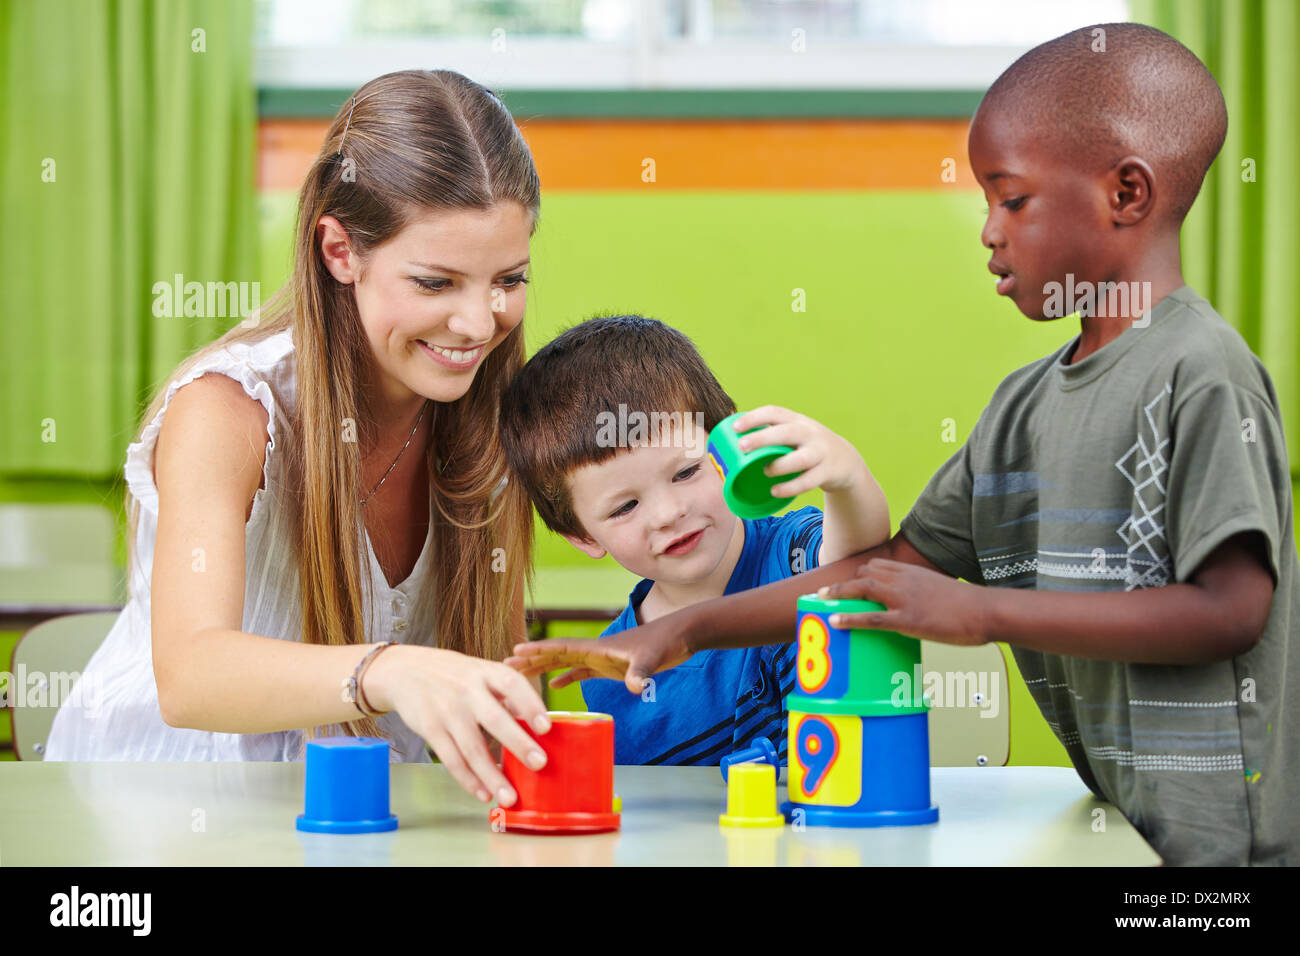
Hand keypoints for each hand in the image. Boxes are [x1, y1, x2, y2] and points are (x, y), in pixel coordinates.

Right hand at [364, 646, 551, 807]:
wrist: (404, 671)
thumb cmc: (453, 675)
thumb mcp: (480, 673)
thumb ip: (505, 695)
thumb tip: (534, 723)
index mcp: (485, 672)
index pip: (512, 685)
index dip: (530, 704)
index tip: (546, 727)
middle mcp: (467, 690)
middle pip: (495, 720)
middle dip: (518, 743)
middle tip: (540, 764)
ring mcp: (447, 711)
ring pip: (472, 748)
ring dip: (492, 775)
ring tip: (510, 797)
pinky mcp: (430, 729)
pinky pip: (452, 759)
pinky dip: (468, 780)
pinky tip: (483, 794)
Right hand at [504, 617, 693, 695]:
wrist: (682, 636)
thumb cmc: (667, 642)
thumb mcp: (653, 659)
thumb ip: (641, 672)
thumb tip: (635, 686)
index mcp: (598, 647)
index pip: (561, 648)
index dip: (537, 651)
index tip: (514, 653)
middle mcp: (595, 651)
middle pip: (555, 655)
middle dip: (531, 660)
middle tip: (504, 666)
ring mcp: (602, 658)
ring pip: (564, 664)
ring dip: (542, 668)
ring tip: (519, 675)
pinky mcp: (611, 667)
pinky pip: (582, 673)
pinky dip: (566, 678)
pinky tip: (553, 687)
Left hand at [732, 405, 865, 497]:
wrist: (845, 460)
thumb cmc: (806, 446)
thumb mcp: (793, 433)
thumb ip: (770, 434)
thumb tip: (728, 436)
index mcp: (797, 421)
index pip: (775, 413)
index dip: (755, 417)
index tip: (736, 426)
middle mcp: (810, 434)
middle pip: (787, 433)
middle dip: (764, 438)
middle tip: (742, 446)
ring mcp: (820, 453)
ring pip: (801, 458)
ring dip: (781, 466)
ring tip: (764, 471)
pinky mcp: (827, 472)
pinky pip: (809, 481)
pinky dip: (791, 487)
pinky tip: (775, 490)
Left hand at [817, 558, 989, 645]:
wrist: (986, 610)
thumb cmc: (969, 605)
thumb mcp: (941, 591)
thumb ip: (924, 593)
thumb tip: (917, 605)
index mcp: (912, 572)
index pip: (877, 566)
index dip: (858, 574)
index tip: (845, 582)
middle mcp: (904, 580)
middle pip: (864, 573)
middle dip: (843, 583)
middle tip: (824, 591)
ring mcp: (904, 599)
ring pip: (862, 589)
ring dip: (838, 593)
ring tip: (820, 599)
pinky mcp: (908, 620)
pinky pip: (871, 618)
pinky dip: (850, 618)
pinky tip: (835, 620)